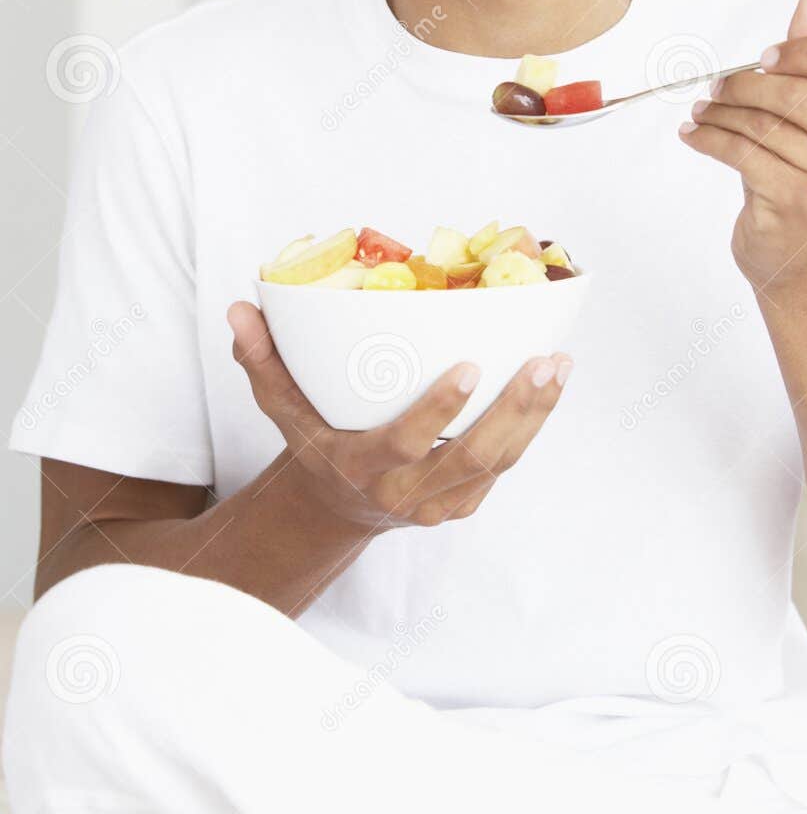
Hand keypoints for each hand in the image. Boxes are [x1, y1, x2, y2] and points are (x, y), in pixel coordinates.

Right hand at [226, 301, 571, 533]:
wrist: (336, 506)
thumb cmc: (313, 440)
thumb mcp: (281, 406)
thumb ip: (262, 360)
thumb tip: (241, 307)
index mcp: (362, 468)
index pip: (406, 444)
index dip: (439, 410)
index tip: (471, 367)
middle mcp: (405, 494)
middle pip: (472, 457)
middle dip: (514, 410)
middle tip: (543, 359)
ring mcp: (440, 505)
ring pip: (499, 462)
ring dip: (535, 415)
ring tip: (558, 364)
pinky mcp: (464, 504)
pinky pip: (504, 466)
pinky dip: (531, 427)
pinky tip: (550, 384)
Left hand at [678, 0, 806, 289]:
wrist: (796, 259)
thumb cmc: (806, 174)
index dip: (806, 50)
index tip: (766, 57)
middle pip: (800, 93)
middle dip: (746, 83)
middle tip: (714, 85)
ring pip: (766, 124)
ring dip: (721, 111)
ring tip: (701, 109)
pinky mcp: (806, 203)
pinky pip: (744, 153)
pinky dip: (709, 139)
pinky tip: (693, 134)